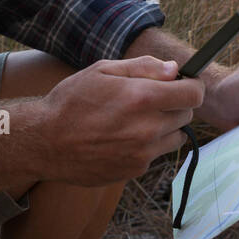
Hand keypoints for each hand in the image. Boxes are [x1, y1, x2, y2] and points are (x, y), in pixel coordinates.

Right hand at [38, 55, 204, 185]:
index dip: (191, 86)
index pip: (193, 95)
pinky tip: (122, 136)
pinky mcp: (135, 170)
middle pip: (186, 115)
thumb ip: (143, 67)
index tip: (182, 84)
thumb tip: (174, 70)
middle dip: (174, 104)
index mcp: (142, 98)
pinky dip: (148, 144)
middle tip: (149, 99)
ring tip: (136, 119)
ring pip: (176, 137)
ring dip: (165, 126)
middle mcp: (148, 128)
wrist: (45, 142)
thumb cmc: (71, 101)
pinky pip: (156, 154)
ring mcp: (142, 153)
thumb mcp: (102, 70)